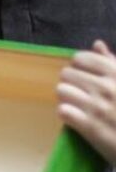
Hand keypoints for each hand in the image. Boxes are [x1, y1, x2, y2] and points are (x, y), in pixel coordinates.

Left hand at [59, 41, 115, 165]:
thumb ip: (112, 62)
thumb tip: (96, 44)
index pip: (80, 58)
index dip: (77, 67)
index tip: (83, 76)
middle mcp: (107, 87)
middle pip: (66, 74)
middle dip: (70, 83)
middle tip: (79, 93)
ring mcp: (98, 107)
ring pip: (61, 91)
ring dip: (66, 97)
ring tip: (77, 104)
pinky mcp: (90, 127)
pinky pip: (62, 111)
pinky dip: (66, 114)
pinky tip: (76, 117)